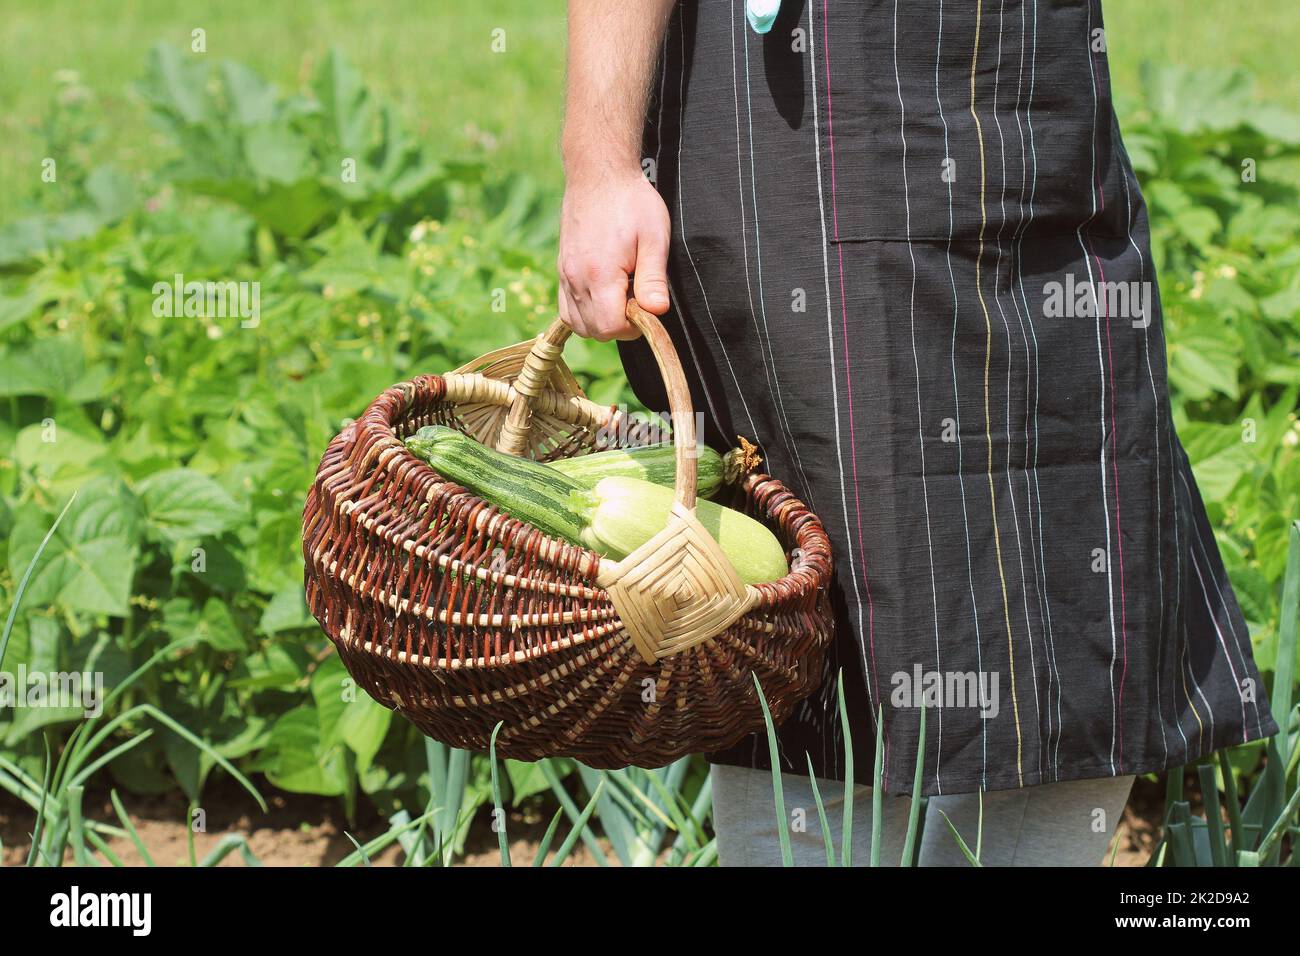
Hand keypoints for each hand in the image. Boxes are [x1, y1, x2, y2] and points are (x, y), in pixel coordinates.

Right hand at [558, 165, 670, 340]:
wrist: (598, 174)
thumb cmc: (631, 202)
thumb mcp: (654, 238)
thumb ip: (653, 279)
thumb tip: (656, 311)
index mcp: (599, 274)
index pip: (611, 327)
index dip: (633, 327)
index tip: (647, 307)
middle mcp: (576, 278)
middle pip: (594, 331)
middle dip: (619, 326)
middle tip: (637, 301)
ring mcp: (565, 275)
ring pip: (578, 324)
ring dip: (601, 322)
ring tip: (622, 298)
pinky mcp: (562, 270)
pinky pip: (567, 309)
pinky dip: (585, 313)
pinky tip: (604, 297)